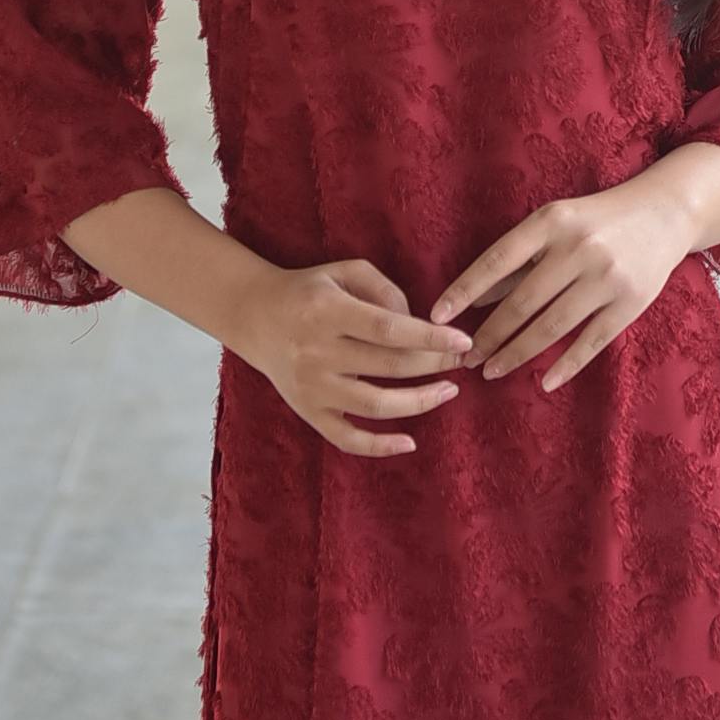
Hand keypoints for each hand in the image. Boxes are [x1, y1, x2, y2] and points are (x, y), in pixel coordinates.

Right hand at [233, 256, 474, 459]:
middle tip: (462, 360)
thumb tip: (418, 324)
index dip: (430, 337)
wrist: (256, 318)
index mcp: (328, 312)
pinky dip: (379, 447)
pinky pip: (347, 438)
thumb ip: (384, 289)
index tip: (463, 340)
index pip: (389, 329)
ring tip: (449, 390)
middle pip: (388, 366)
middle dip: (434, 365)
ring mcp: (312, 388)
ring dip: (419, 402)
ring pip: (375, 406)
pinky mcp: (308, 412)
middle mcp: (317, 352)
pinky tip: (410, 442)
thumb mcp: (344, 272)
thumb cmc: (310, 291)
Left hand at [429, 177, 693, 392]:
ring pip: (552, 326)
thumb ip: (517, 259)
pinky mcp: (630, 303)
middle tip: (464, 358)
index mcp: (551, 221)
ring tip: (491, 370)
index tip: (436, 316)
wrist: (664, 213)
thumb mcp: (555, 224)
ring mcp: (606, 277)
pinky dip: (566, 365)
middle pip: (522, 302)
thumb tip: (471, 299)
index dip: (464, 290)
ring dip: (517, 353)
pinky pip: (591, 341)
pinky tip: (544, 381)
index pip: (497, 260)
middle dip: (489, 335)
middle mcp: (578, 248)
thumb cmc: (596, 219)